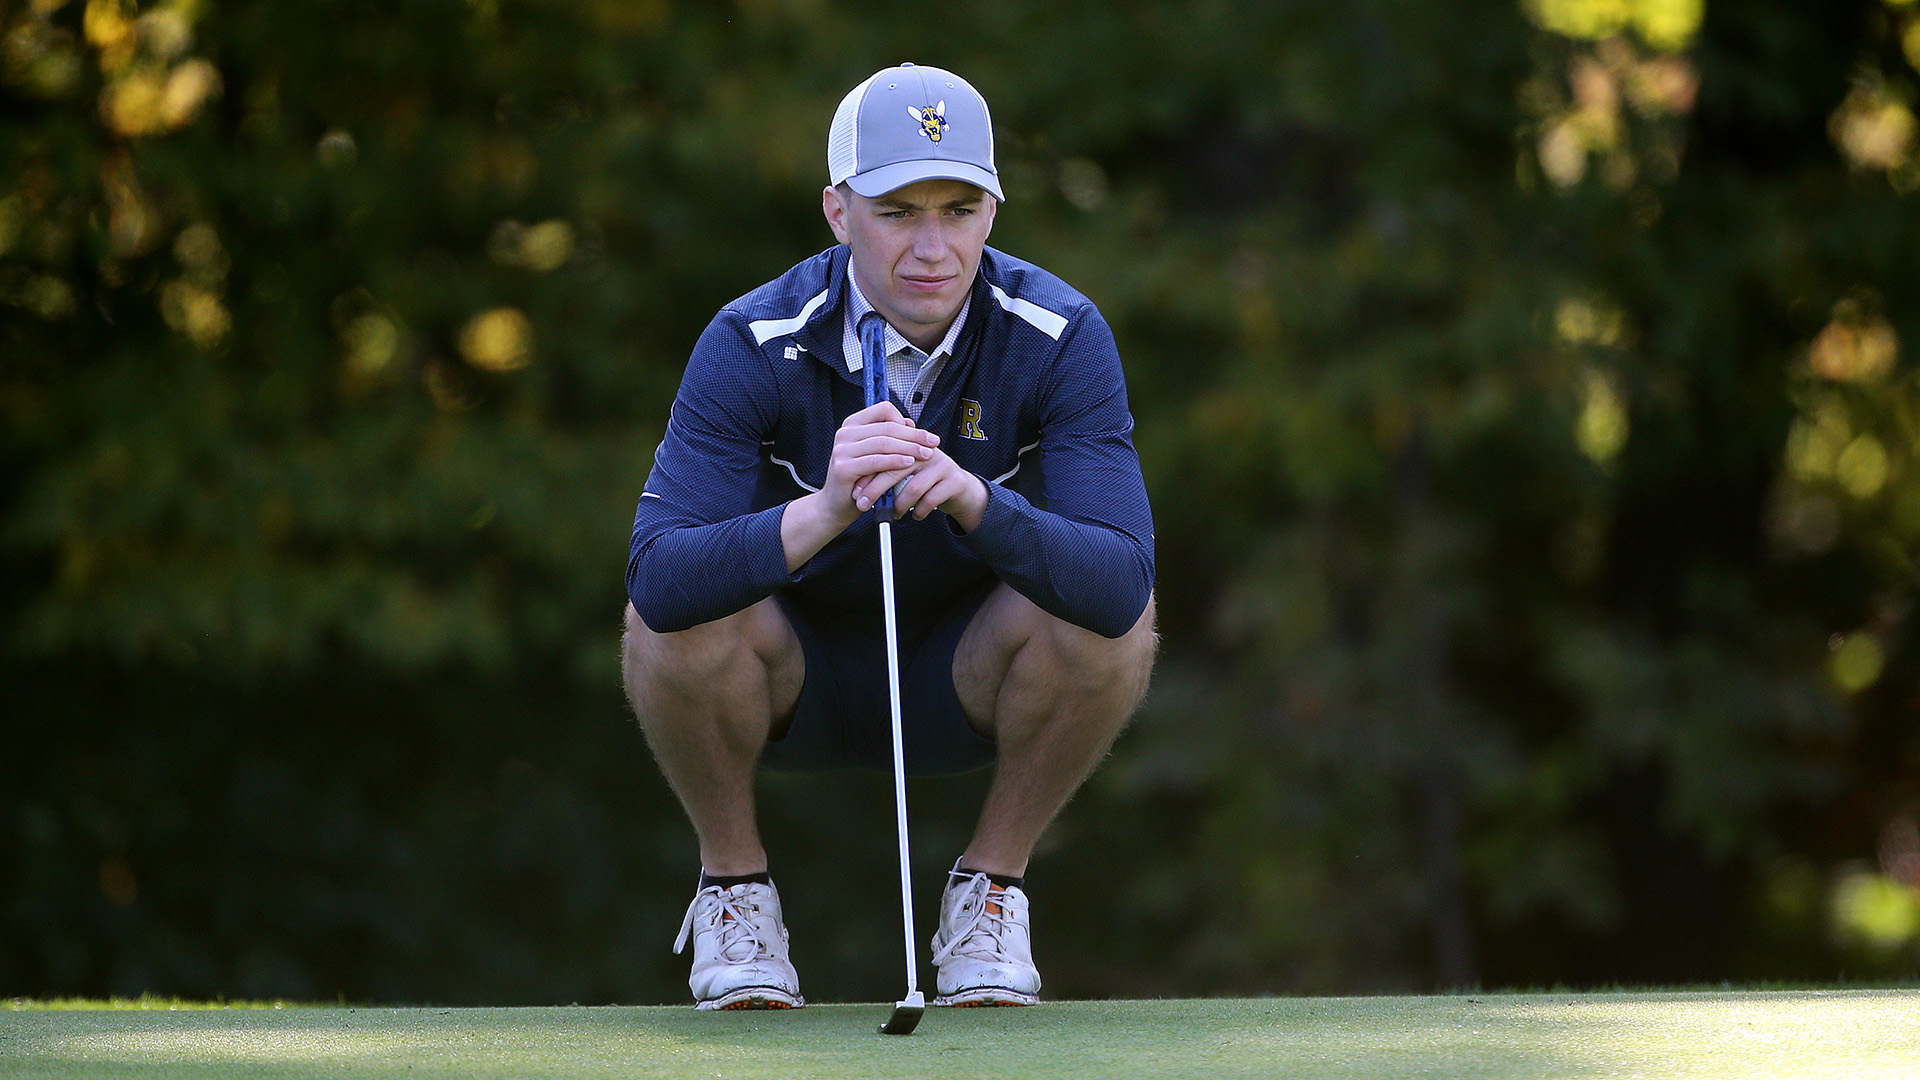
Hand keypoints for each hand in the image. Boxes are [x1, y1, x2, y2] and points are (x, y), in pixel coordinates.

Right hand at [828, 400, 939, 523]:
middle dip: (914, 435)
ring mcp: (842, 450)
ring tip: (926, 454)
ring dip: (909, 448)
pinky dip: (895, 461)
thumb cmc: (859, 480)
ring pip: (883, 443)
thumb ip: (889, 438)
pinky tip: (909, 463)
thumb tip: (910, 423)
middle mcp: (844, 433)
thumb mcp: (875, 454)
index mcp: (852, 424)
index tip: (923, 434)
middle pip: (887, 427)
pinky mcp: (843, 468)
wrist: (836, 506)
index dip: (906, 420)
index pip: (884, 410)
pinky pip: (875, 461)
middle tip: (933, 443)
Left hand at [855, 442, 988, 532]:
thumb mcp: (904, 473)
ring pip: (913, 488)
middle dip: (876, 490)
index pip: (884, 454)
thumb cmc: (925, 481)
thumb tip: (856, 489)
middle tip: (864, 505)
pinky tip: (914, 514)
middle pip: (896, 469)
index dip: (868, 473)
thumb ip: (884, 473)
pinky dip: (918, 512)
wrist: (959, 488)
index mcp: (912, 444)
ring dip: (899, 505)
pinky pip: (930, 501)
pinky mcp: (954, 482)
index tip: (856, 491)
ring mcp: (943, 465)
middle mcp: (927, 451)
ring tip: (893, 513)